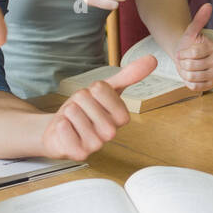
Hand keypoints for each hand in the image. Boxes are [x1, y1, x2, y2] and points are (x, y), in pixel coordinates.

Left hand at [41, 55, 157, 159]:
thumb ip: (129, 76)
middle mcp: (111, 132)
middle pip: (84, 98)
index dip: (92, 90)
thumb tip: (152, 59)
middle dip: (77, 100)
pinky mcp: (78, 153)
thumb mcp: (105, 90)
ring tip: (73, 121)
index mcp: (121, 117)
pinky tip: (66, 132)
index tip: (93, 99)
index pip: (101, 89)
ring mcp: (96, 144)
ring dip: (67, 113)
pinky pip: (64, 128)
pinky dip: (60, 126)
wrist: (61, 131)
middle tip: (81, 112)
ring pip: (73, 112)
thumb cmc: (84, 110)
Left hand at [172, 2, 212, 91]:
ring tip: (187, 67)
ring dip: (185, 72)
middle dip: (183, 63)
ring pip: (193, 77)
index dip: (183, 53)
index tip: (183, 51)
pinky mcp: (210, 85)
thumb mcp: (191, 31)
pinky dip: (188, 82)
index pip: (195, 53)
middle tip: (185, 60)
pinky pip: (195, 87)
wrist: (186, 56)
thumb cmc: (189, 44)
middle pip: (192, 65)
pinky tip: (190, 75)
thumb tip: (207, 6)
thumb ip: (199, 20)